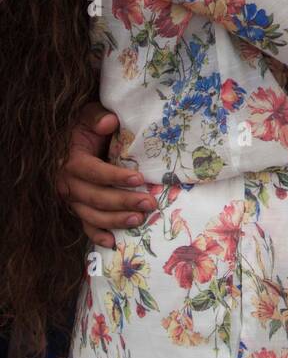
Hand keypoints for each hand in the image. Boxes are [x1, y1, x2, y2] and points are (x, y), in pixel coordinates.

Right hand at [56, 101, 156, 247]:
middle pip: (96, 197)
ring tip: (138, 220)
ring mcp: (71, 199)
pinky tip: (112, 242)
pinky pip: (84, 225)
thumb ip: (96, 117)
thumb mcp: (88, 115)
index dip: (115, 177)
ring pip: (92, 215)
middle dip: (123, 202)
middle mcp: (68, 184)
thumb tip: (109, 122)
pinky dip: (96, 235)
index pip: (94, 172)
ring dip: (115, 220)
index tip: (138, 178)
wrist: (70, 138)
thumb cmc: (84, 127)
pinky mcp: (76, 207)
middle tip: (149, 203)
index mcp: (71, 162)